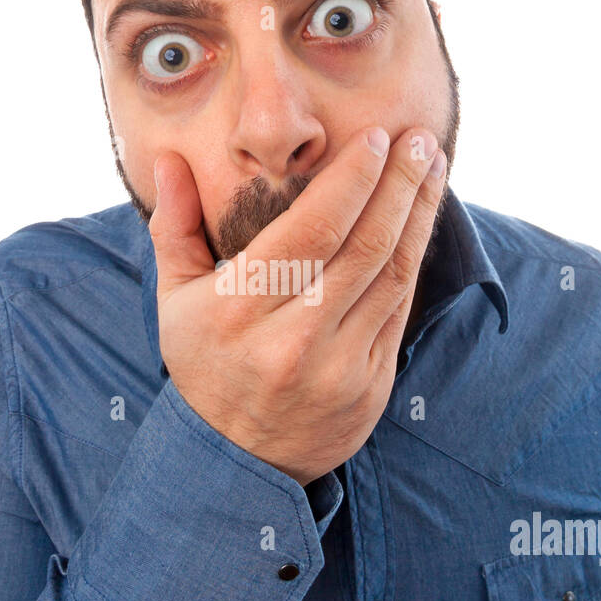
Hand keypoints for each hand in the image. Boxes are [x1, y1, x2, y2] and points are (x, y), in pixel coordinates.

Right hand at [148, 125, 446, 485]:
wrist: (236, 462)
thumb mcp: (174, 300)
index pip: (310, 232)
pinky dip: (415, 258)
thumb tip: (168, 159)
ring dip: (418, 214)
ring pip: (392, 275)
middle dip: (398, 185)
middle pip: (362, 247)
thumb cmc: (205, 365)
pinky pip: (399, 310)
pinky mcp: (370, 385)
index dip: (351, 181)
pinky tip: (421, 221)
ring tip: (432, 166)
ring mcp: (337, 366)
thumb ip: (174, 225)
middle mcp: (291, 339)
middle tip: (420, 138)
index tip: (376, 138)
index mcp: (239, 310)